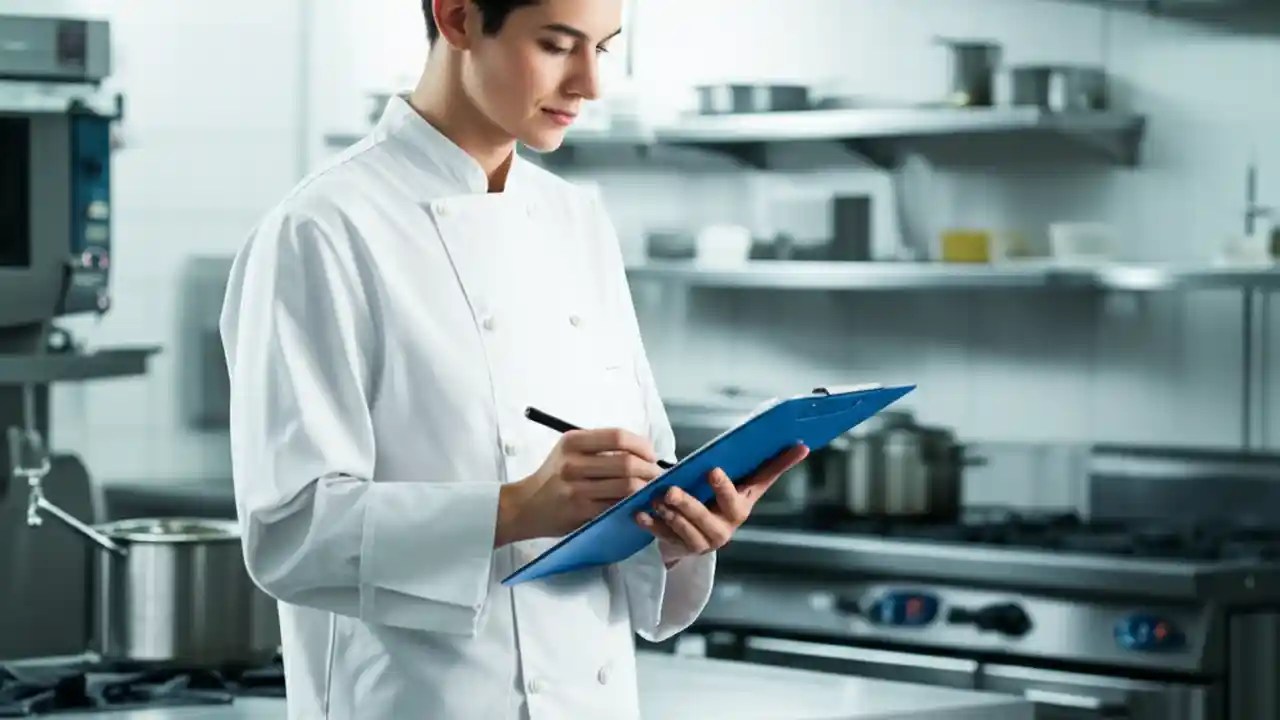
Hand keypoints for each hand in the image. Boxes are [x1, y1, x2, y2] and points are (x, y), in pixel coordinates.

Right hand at [494, 428, 662, 546]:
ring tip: (650, 489)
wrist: (525, 506)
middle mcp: (573, 463)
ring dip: (645, 489)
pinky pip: (616, 506)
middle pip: (626, 463)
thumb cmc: (553, 476)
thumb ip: (599, 447)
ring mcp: (576, 489)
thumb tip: (641, 451)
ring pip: (625, 487)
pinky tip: (636, 503)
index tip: (650, 454)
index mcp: (572, 442)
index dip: (641, 445)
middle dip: (649, 470)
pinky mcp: (580, 512)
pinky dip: (632, 504)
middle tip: (656, 475)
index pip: (618, 437)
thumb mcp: (568, 451)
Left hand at [633, 444, 809, 565]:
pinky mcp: (677, 546)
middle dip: (688, 506)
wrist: (708, 528)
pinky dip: (650, 526)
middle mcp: (721, 530)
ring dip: (669, 517)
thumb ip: (773, 466)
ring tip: (656, 499)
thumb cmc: (728, 499)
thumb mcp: (750, 483)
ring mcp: (698, 542)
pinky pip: (662, 538)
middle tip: (671, 491)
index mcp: (739, 511)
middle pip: (705, 521)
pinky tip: (639, 513)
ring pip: (683, 533)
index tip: (712, 470)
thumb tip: (803, 446)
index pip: (734, 500)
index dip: (723, 488)